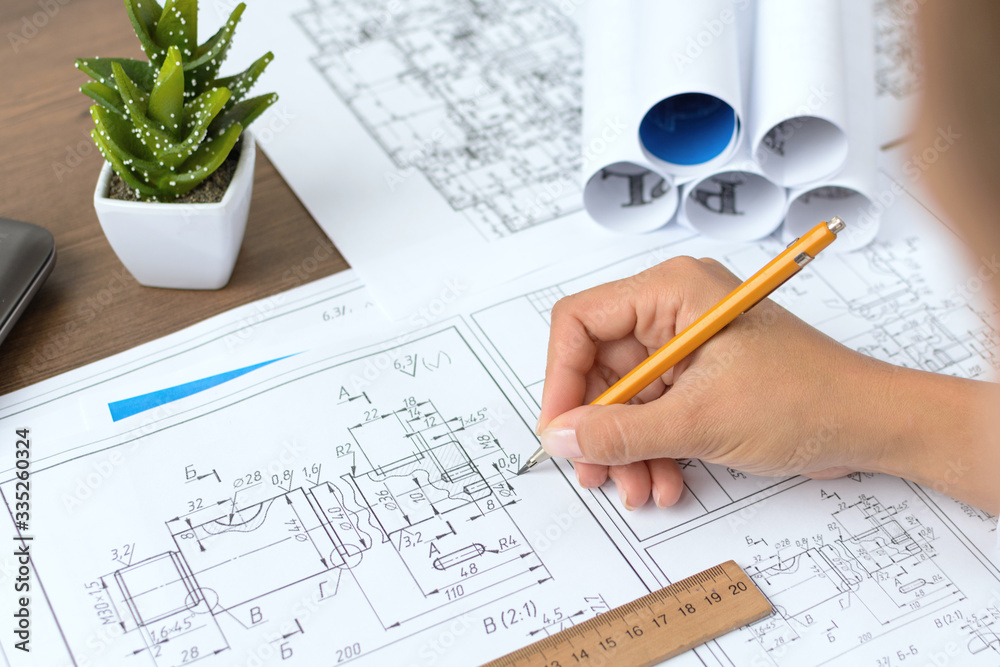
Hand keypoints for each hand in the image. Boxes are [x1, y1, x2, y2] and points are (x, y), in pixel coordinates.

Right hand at [537, 256, 914, 509]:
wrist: (871, 427)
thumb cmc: (807, 399)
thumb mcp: (700, 420)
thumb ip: (620, 431)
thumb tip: (561, 436)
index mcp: (671, 290)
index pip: (580, 321)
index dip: (561, 378)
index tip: (560, 429)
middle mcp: (673, 310)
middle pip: (599, 367)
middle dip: (599, 428)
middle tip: (596, 472)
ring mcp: (685, 346)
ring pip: (623, 399)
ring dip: (625, 448)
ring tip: (640, 487)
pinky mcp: (698, 377)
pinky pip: (652, 413)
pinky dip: (651, 449)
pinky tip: (664, 481)